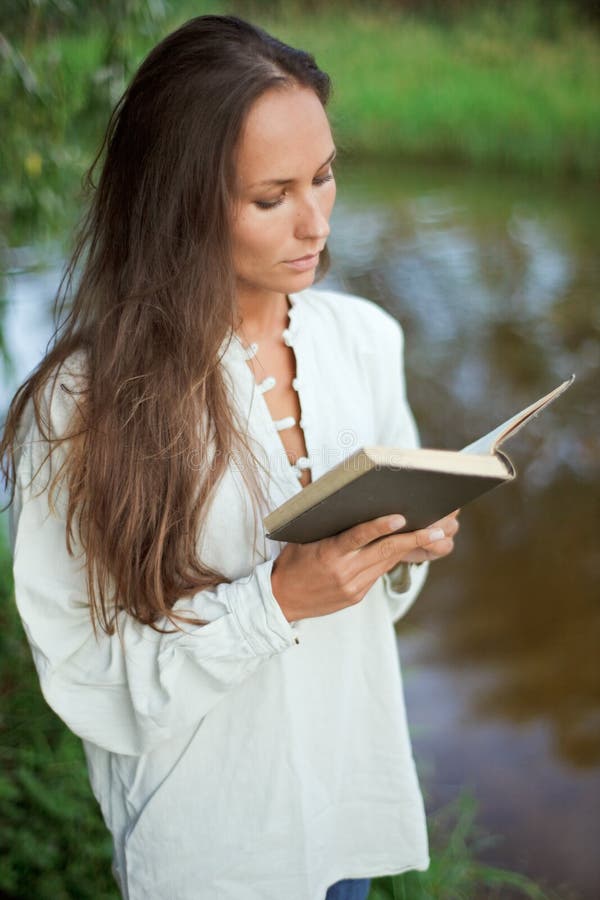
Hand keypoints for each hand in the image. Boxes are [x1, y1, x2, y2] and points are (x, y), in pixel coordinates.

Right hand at [271, 509, 460, 621]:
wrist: (280, 601)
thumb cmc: (291, 563)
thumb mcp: (304, 539)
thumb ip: (329, 526)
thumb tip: (350, 502)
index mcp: (328, 555)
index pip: (358, 538)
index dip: (381, 527)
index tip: (402, 518)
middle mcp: (343, 572)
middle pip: (383, 552)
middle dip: (413, 539)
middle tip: (438, 530)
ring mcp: (352, 587)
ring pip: (385, 562)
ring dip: (409, 548)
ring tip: (433, 535)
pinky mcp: (356, 596)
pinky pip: (378, 573)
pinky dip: (391, 558)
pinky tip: (406, 547)